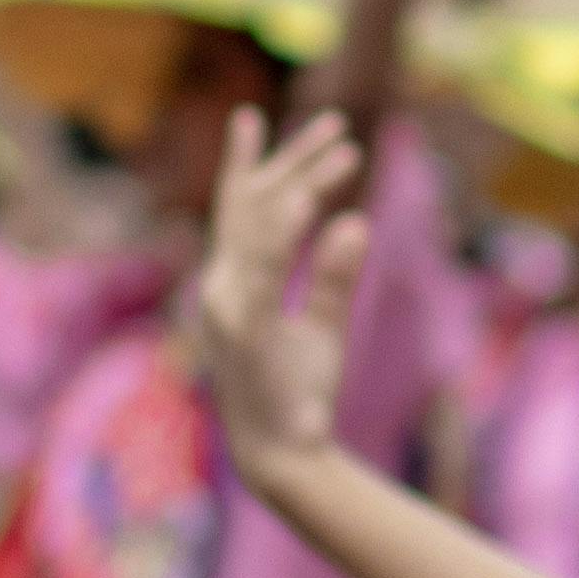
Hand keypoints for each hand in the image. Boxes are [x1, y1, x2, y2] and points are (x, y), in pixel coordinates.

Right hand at [191, 109, 370, 474]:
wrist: (284, 457)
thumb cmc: (300, 395)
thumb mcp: (324, 325)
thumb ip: (334, 274)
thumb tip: (356, 222)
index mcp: (234, 284)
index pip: (244, 210)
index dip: (262, 163)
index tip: (280, 123)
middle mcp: (222, 286)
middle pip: (254, 203)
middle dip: (294, 159)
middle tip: (338, 120)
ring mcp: (228, 304)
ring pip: (262, 224)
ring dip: (304, 181)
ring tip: (348, 149)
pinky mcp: (244, 325)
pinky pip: (265, 265)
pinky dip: (287, 227)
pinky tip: (314, 195)